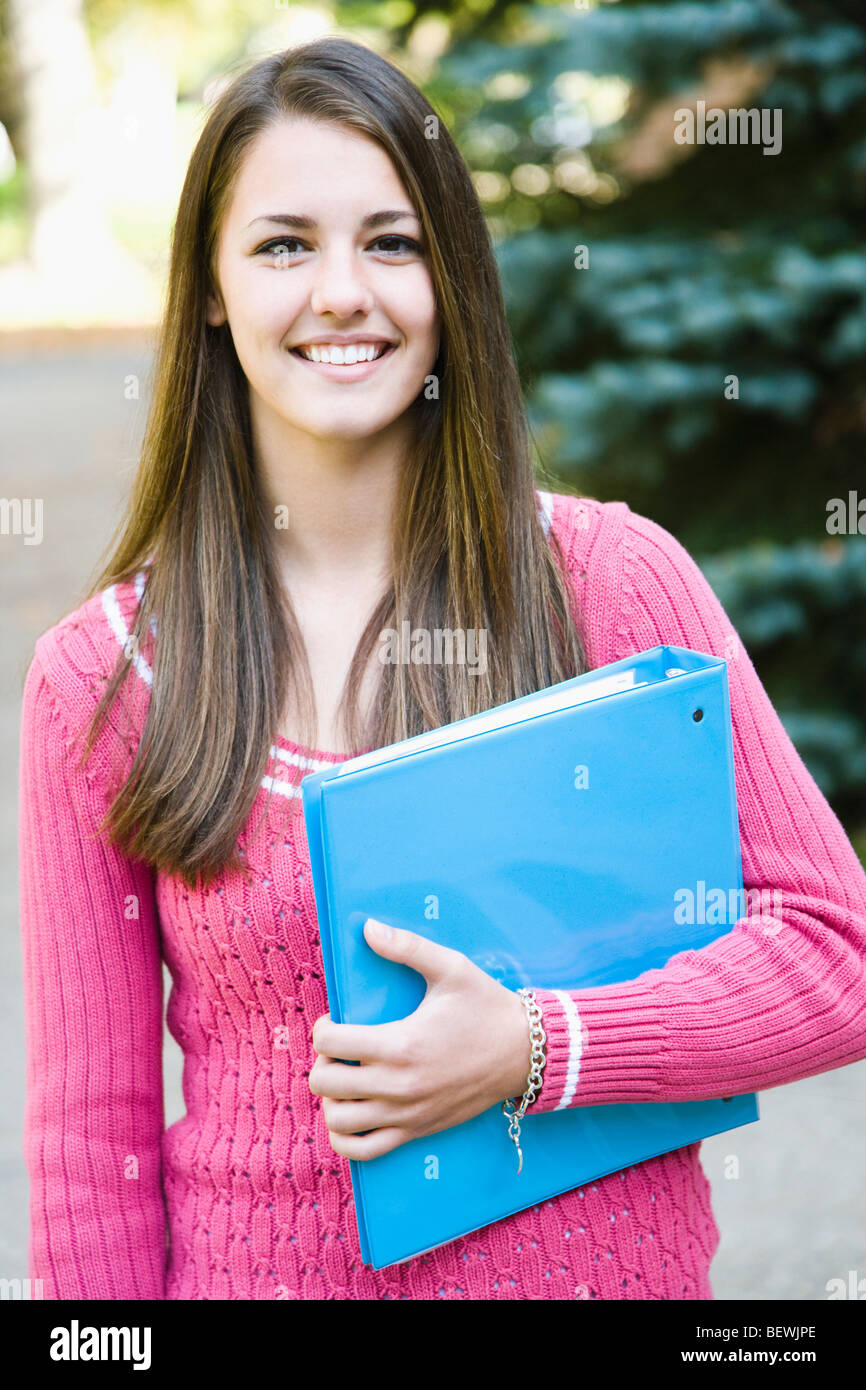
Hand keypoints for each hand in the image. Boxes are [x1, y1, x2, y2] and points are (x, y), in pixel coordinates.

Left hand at [308, 918, 533, 1160]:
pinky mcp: (417, 1131)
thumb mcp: (451, 968)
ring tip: (347, 1077)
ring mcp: (407, 1114)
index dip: (322, 1027)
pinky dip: (346, 1136)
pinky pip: (363, 1150)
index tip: (335, 1019)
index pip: (329, 1044)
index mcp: (401, 1044)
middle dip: (323, 1061)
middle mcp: (399, 1085)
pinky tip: (352, 1111)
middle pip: (325, 1083)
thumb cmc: (486, 1006)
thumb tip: (368, 927)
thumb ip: (407, 947)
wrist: (525, 1052)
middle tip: (341, 1047)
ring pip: (338, 1121)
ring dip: (331, 1098)